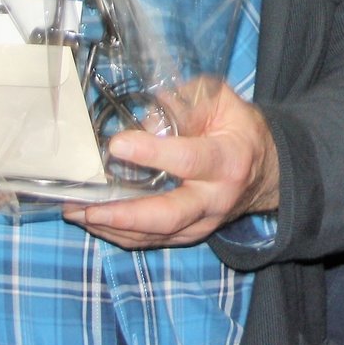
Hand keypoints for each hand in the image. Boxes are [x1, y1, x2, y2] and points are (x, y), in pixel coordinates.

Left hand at [67, 79, 280, 250]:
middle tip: (87, 206)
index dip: (152, 153)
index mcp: (228, 160)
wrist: (268, 172)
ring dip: (112, 227)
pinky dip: (119, 234)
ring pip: (154, 235)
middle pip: (168, 216)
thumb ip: (186, 103)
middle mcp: (215, 198)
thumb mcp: (224, 103)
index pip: (189, 160)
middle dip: (124, 214)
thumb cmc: (240, 130)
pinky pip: (151, 241)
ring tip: (76, 212)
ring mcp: (203, 223)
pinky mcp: (190, 235)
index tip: (117, 144)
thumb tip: (144, 118)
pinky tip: (93, 220)